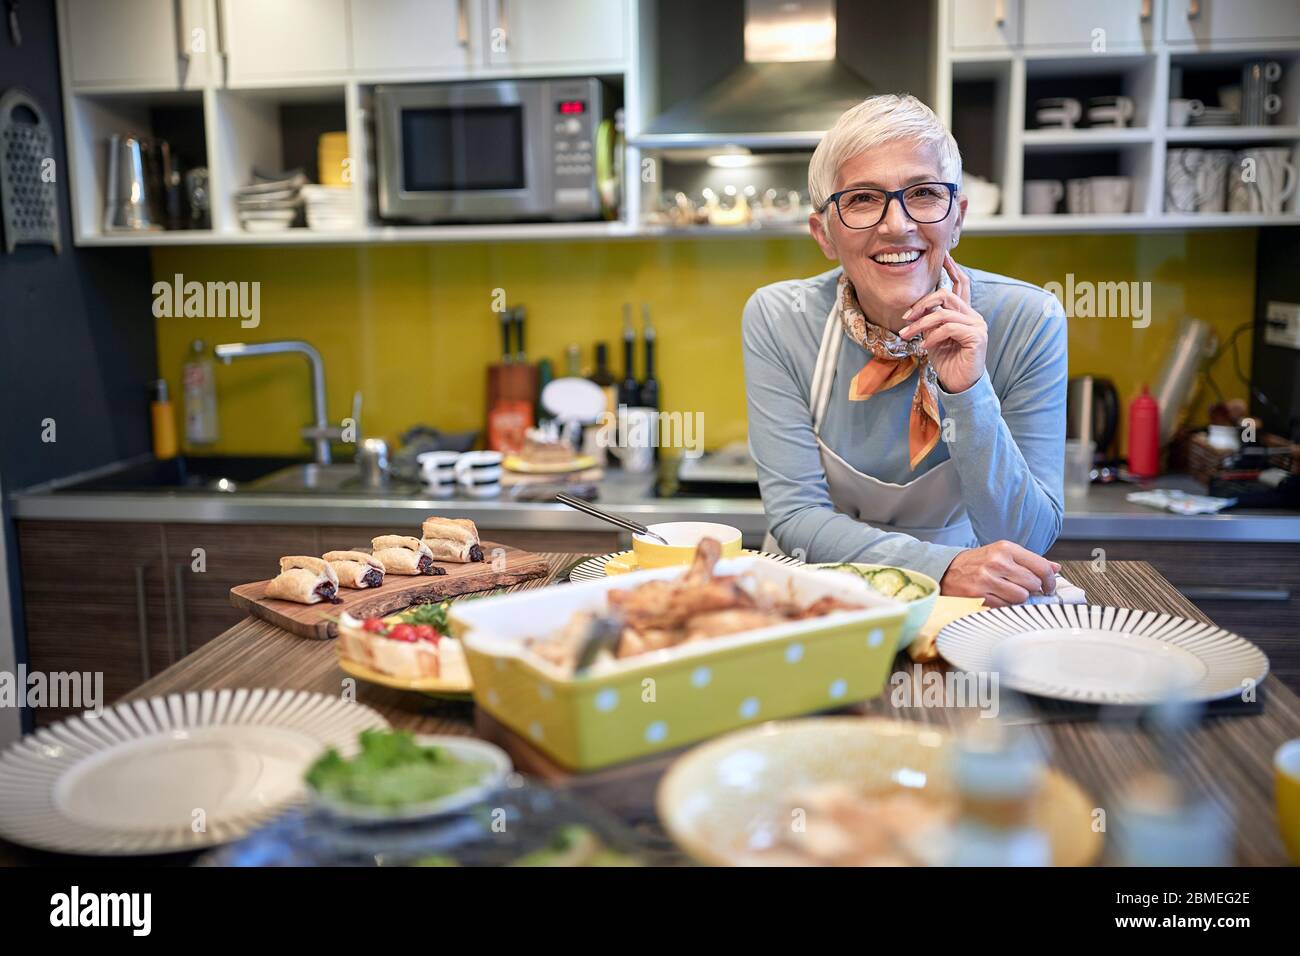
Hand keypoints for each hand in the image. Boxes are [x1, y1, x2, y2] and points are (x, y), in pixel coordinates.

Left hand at [898, 255, 987, 393]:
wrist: (959, 384)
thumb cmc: (946, 362)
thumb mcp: (933, 337)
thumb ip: (929, 321)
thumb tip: (915, 310)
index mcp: (964, 313)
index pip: (961, 284)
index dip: (952, 269)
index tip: (943, 255)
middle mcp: (973, 316)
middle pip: (946, 295)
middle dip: (921, 304)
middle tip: (906, 318)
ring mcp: (977, 325)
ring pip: (943, 313)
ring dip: (920, 324)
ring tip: (906, 335)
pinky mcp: (976, 337)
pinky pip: (948, 328)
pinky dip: (931, 337)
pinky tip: (923, 348)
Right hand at [940, 540, 1059, 607]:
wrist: (946, 570)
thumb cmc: (977, 563)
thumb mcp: (1001, 554)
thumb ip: (1028, 561)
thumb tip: (1055, 568)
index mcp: (1005, 548)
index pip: (1040, 566)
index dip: (1049, 580)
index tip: (1048, 587)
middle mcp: (996, 562)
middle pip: (1033, 583)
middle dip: (1032, 589)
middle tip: (1025, 589)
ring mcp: (986, 579)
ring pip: (1021, 597)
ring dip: (1018, 599)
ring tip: (1008, 593)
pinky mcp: (978, 596)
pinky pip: (1005, 606)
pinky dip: (1005, 605)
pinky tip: (997, 598)